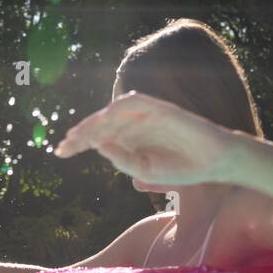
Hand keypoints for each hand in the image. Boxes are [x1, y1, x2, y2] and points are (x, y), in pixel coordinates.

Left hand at [54, 91, 239, 186]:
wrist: (212, 162)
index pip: (97, 138)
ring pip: (113, 113)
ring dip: (96, 122)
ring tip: (80, 136)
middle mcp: (133, 125)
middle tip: (64, 144)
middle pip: (100, 124)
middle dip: (81, 133)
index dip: (78, 143)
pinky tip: (106, 119)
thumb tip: (97, 145)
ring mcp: (146, 115)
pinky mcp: (160, 108)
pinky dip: (119, 109)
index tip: (60, 152)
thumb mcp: (144, 170)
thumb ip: (122, 158)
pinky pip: (135, 102)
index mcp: (128, 141)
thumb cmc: (180, 168)